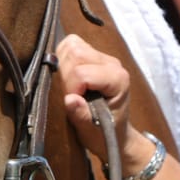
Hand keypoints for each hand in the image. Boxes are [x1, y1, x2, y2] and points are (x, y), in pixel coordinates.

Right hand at [56, 34, 131, 161]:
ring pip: (72, 44)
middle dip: (64, 72)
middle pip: (75, 52)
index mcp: (117, 79)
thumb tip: (70, 99)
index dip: (71, 87)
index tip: (72, 103)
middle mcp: (111, 63)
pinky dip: (63, 58)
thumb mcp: (92, 132)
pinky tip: (67, 76)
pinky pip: (71, 45)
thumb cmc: (105, 134)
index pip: (82, 72)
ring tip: (68, 84)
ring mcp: (103, 57)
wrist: (116, 133)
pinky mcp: (93, 55)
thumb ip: (82, 115)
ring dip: (63, 63)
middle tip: (68, 92)